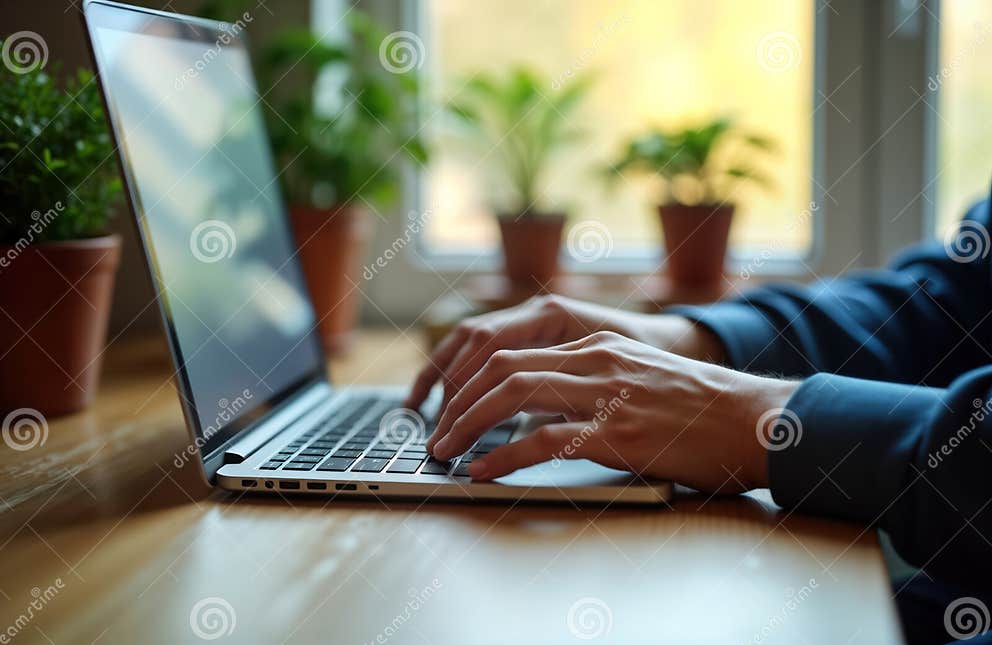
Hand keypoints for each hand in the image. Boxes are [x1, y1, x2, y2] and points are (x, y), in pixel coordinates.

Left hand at [426, 331, 798, 492]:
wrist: (752, 418)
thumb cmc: (698, 404)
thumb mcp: (640, 373)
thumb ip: (595, 376)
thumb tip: (548, 405)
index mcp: (596, 345)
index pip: (512, 352)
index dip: (470, 380)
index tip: (450, 406)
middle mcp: (595, 360)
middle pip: (502, 368)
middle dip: (458, 401)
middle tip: (436, 431)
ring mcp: (605, 394)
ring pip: (513, 396)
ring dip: (468, 424)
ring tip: (445, 450)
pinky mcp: (617, 433)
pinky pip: (543, 441)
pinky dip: (503, 456)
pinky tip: (483, 469)